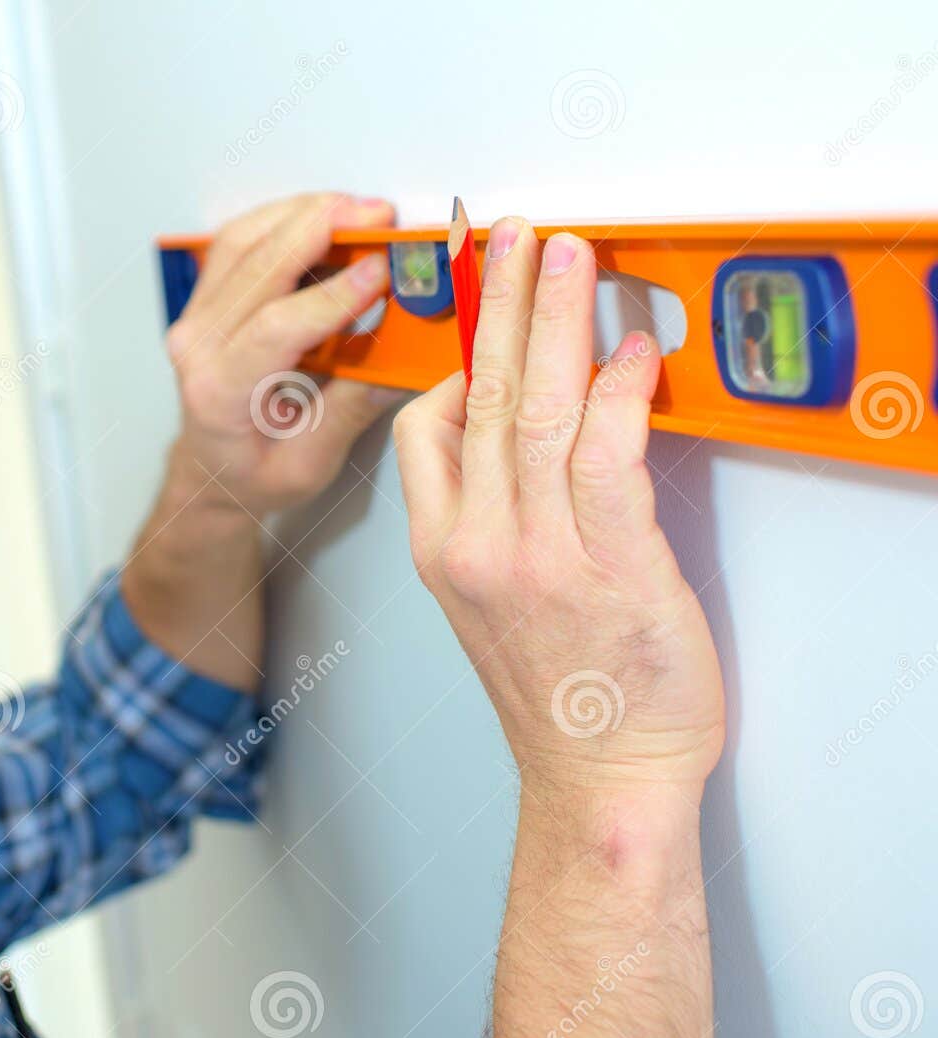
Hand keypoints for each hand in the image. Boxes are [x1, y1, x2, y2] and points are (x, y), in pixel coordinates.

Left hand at [163, 193, 399, 516]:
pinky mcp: (205, 299)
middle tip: (379, 216)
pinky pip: (238, 241)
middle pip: (257, 266)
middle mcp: (198, 348)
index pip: (275, 328)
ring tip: (358, 209)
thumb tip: (406, 362)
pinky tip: (322, 214)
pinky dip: (282, 218)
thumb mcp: (311, 460)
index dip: (333, 293)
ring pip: (244, 240)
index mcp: (221, 394)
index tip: (382, 270)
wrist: (211, 471)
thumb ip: (353, 406)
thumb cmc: (254, 472)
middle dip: (324, 229)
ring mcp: (195, 318)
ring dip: (303, 213)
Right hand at [392, 219, 724, 792]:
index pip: (426, 432)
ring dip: (555, 321)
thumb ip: (494, 518)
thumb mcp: (489, 604)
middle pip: (484, 398)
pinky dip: (621, 396)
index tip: (477, 305)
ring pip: (540, 411)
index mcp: (442, 550)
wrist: (599, 778)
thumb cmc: (556, 695)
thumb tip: (530, 436)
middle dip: (499, 303)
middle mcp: (479, 545)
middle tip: (514, 238)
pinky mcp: (613, 568)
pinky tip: (633, 355)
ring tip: (568, 259)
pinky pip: (608, 458)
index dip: (455, 358)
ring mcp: (540, 556)